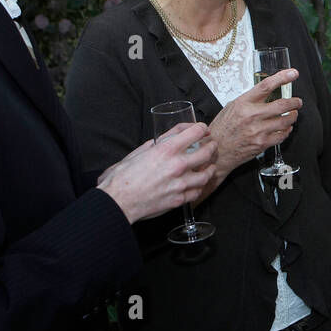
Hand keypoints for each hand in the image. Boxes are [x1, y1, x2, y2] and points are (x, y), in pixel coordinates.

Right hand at [98, 122, 218, 223]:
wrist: (118, 201)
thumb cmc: (122, 177)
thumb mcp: (138, 152)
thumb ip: (155, 145)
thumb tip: (165, 140)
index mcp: (166, 150)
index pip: (194, 133)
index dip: (201, 129)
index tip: (203, 130)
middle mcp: (177, 165)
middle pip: (206, 153)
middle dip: (212, 147)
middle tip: (212, 146)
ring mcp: (180, 184)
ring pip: (206, 175)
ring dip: (210, 169)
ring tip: (210, 167)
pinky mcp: (179, 199)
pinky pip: (197, 192)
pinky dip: (199, 187)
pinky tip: (198, 184)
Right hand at [208, 68, 301, 173]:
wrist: (216, 151)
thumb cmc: (222, 129)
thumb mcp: (231, 108)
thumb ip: (249, 100)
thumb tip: (265, 93)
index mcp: (243, 103)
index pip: (266, 86)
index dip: (282, 77)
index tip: (293, 74)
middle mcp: (252, 115)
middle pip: (282, 104)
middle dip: (295, 102)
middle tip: (298, 102)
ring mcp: (258, 130)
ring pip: (285, 121)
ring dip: (293, 117)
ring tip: (293, 114)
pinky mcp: (262, 144)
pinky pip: (282, 135)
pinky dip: (287, 131)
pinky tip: (286, 128)